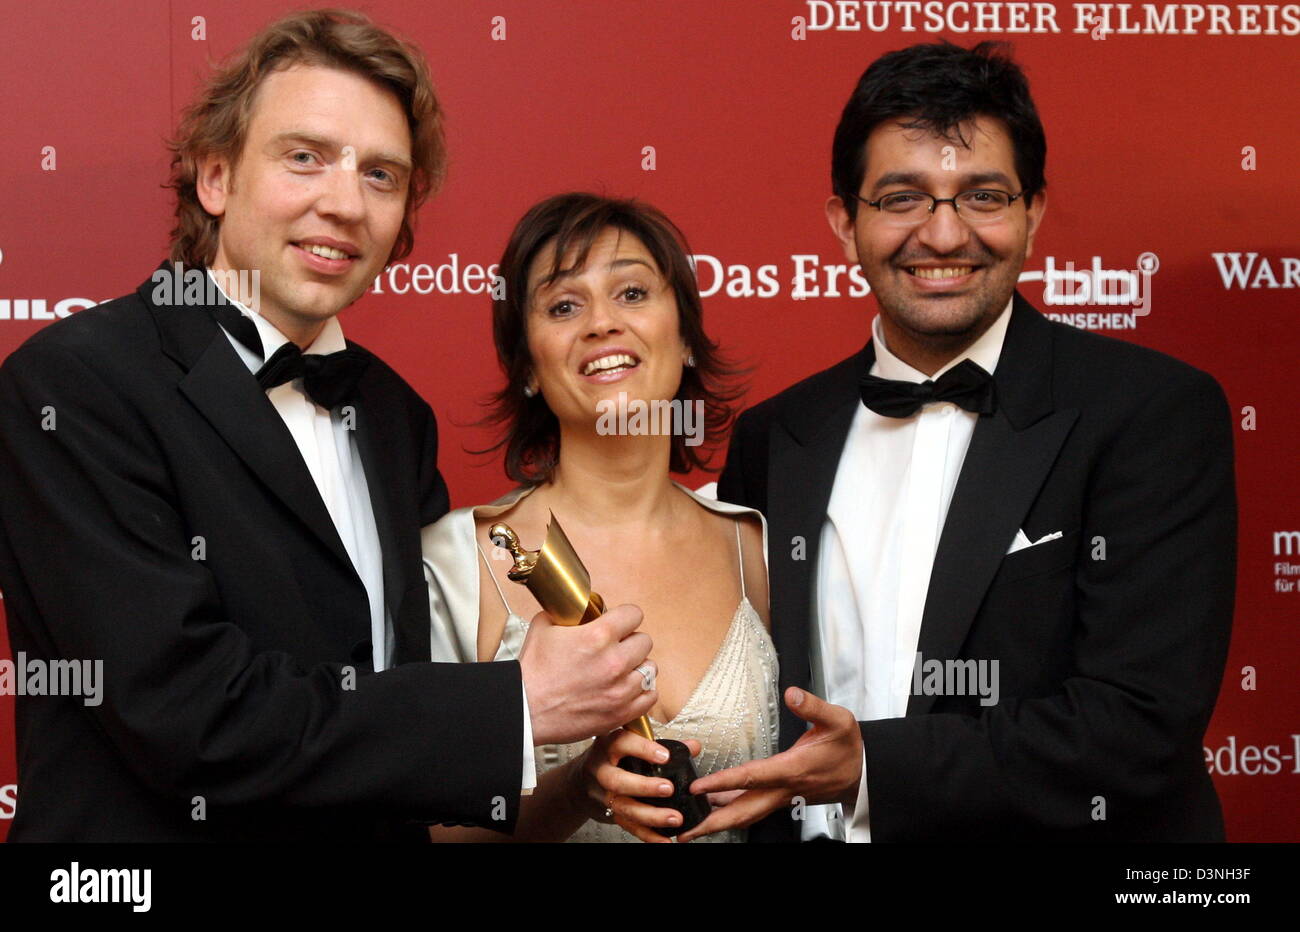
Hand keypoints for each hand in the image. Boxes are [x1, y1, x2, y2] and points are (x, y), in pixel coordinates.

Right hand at [519, 603, 657, 745]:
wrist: (525, 710)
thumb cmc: (532, 672)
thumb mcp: (544, 627)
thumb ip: (566, 613)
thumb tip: (575, 606)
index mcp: (598, 636)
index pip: (634, 614)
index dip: (625, 616)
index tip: (619, 622)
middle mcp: (614, 661)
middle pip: (644, 641)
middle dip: (630, 641)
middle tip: (617, 647)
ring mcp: (621, 689)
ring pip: (650, 668)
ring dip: (637, 667)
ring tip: (622, 670)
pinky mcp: (621, 712)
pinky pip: (650, 696)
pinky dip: (641, 692)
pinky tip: (626, 688)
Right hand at [576, 729, 702, 843]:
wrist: (582, 780)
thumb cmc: (614, 757)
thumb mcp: (632, 743)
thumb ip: (663, 745)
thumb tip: (692, 747)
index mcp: (609, 746)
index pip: (622, 743)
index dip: (643, 749)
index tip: (665, 756)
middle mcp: (602, 770)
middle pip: (617, 781)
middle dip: (644, 787)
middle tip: (669, 789)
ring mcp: (603, 795)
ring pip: (624, 808)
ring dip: (651, 816)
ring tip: (675, 818)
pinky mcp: (609, 814)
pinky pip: (628, 826)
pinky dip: (648, 835)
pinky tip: (664, 840)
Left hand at [677, 687, 861, 841]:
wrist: (863, 773)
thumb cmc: (849, 748)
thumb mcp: (839, 720)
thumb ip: (813, 707)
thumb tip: (792, 694)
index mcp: (793, 769)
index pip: (752, 777)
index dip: (724, 782)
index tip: (699, 787)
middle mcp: (785, 788)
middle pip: (744, 811)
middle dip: (713, 823)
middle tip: (685, 831)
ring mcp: (783, 797)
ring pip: (747, 813)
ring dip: (718, 821)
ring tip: (691, 825)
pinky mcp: (783, 798)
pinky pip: (753, 808)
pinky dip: (731, 811)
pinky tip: (714, 807)